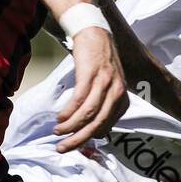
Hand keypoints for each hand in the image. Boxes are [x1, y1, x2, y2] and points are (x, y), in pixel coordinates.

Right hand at [55, 27, 127, 151]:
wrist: (94, 34)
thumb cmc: (99, 62)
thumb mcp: (108, 85)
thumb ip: (103, 106)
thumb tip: (93, 130)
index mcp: (122, 98)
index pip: (106, 127)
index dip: (89, 139)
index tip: (74, 144)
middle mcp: (117, 92)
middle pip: (97, 124)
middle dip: (78, 139)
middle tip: (63, 148)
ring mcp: (104, 83)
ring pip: (87, 114)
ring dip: (70, 127)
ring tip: (57, 132)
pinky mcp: (90, 74)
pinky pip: (78, 100)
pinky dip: (68, 112)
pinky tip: (60, 117)